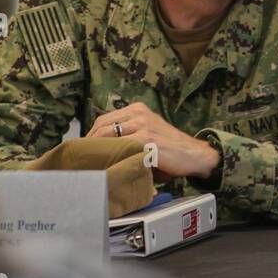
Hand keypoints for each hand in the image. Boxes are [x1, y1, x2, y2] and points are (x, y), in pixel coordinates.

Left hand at [86, 101, 218, 180]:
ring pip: (107, 136)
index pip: (103, 120)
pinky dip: (110, 158)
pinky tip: (106, 167)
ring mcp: (142, 126)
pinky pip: (120, 147)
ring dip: (96, 151)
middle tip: (83, 160)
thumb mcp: (148, 132)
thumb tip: (100, 148)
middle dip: (89, 144)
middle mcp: (139, 114)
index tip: (85, 151)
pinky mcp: (146, 141)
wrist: (195, 155)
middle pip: (101, 127)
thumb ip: (128, 134)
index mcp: (138, 109)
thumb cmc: (171, 148)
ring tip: (91, 165)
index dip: (90, 137)